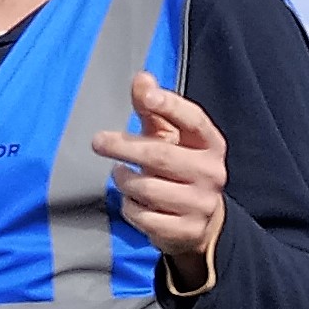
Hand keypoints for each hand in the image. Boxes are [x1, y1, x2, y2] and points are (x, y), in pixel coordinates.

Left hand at [90, 71, 226, 290]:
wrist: (202, 222)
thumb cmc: (180, 169)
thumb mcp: (172, 137)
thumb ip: (155, 109)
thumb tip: (142, 78)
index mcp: (210, 144)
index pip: (193, 119)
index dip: (170, 106)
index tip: (146, 96)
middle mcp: (210, 173)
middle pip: (160, 155)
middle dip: (124, 146)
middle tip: (98, 142)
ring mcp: (200, 204)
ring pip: (147, 188)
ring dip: (124, 180)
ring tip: (120, 175)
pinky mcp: (186, 230)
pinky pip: (144, 217)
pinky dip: (129, 207)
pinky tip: (132, 201)